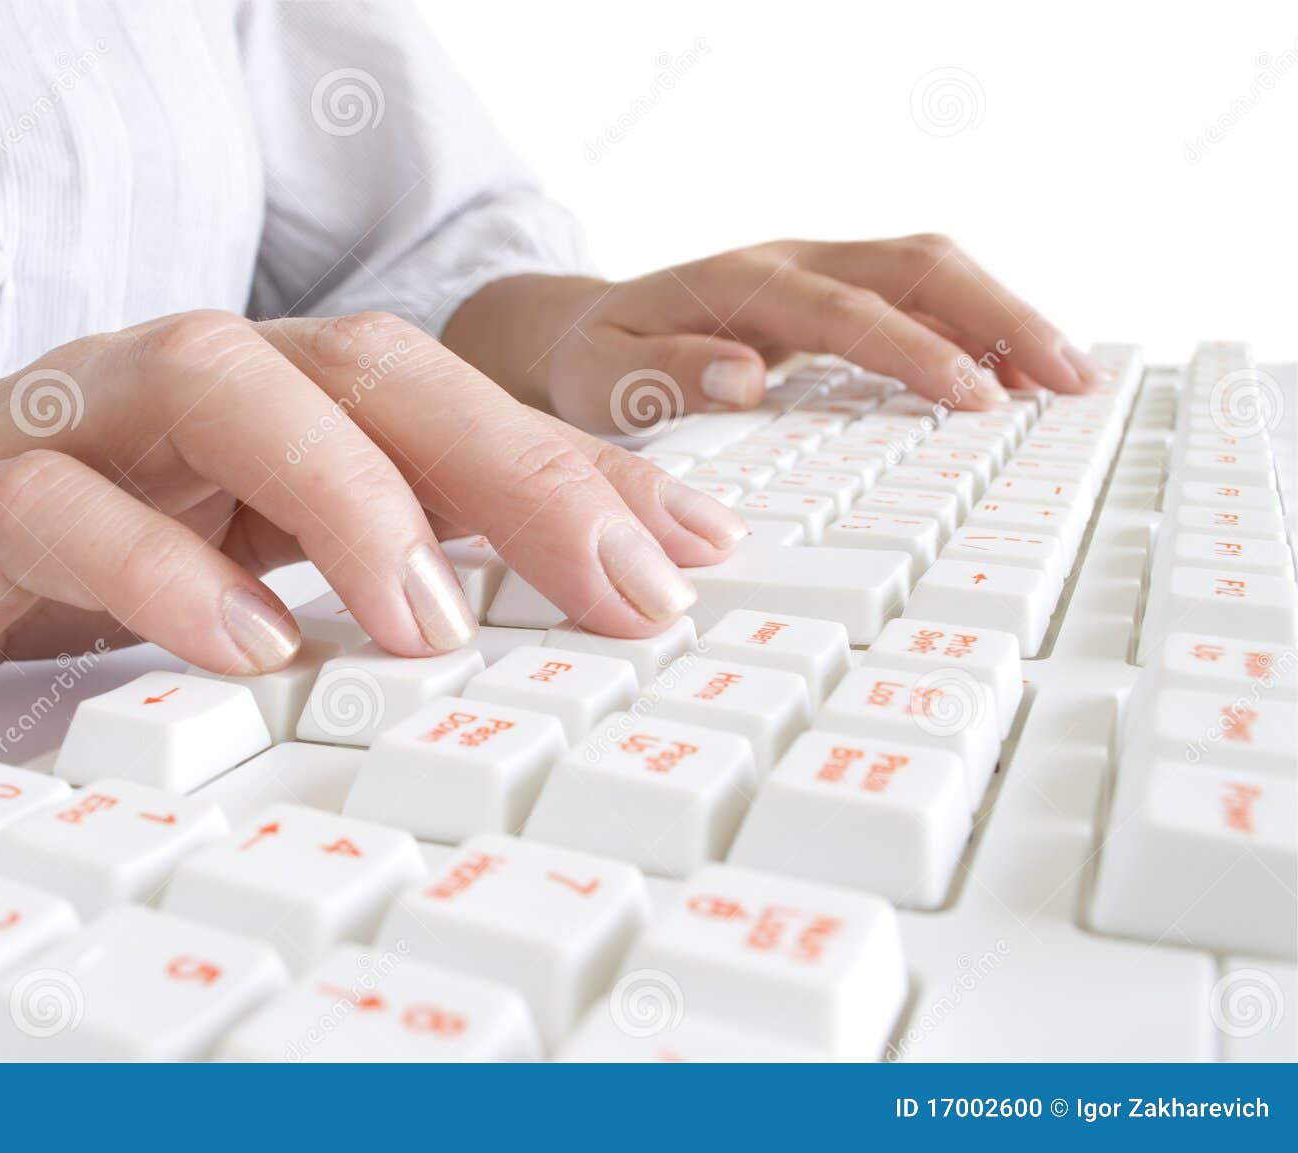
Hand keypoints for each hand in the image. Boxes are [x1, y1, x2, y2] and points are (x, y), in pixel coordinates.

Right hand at [0, 311, 743, 747]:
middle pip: (367, 369)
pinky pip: (63, 508)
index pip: (448, 403)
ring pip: (221, 390)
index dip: (577, 467)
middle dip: (509, 469)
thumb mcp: (252, 563)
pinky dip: (161, 574)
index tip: (691, 551)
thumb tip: (547, 625)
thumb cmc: (77, 565)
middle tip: (619, 587)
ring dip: (346, 498)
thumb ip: (377, 571)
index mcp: (271, 402)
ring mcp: (79, 424)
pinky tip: (245, 651)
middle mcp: (189, 389)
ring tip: (429, 623)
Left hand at [443, 233, 1112, 431]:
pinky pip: (924, 295)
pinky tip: (1022, 374)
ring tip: (1071, 378)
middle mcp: (793, 264)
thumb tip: (743, 376)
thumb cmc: (596, 365)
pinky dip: (981, 326)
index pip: (847, 310)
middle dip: (998, 317)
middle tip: (1065, 379)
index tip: (972, 395)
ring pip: (933, 271)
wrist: (584, 330)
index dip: (913, 350)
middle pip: (916, 266)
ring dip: (1006, 317)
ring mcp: (822, 272)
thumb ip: (662, 379)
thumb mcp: (600, 382)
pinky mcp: (840, 294)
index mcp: (741, 286)